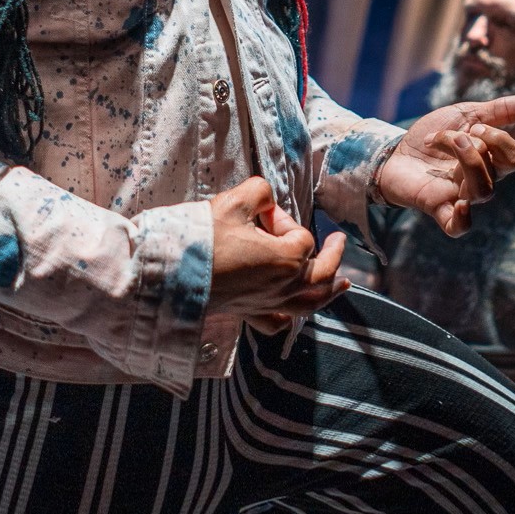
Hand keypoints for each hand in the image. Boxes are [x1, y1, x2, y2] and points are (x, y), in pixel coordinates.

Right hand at [207, 176, 347, 329]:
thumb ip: (259, 191)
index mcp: (286, 259)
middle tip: (339, 239)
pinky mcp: (247, 313)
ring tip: (344, 284)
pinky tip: (292, 314)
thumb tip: (266, 198)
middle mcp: (283, 286)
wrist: (170, 273)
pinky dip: (289, 317)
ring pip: (309, 303)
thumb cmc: (203, 238)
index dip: (283, 220)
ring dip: (329, 292)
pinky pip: (276, 322)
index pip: (301, 236)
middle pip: (321, 273)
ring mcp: (267, 304)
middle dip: (333, 254)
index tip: (261, 214)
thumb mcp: (234, 201)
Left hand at [373, 93, 514, 235]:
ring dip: (466, 158)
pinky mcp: (437, 207)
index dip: (500, 138)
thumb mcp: (467, 115)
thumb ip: (501, 111)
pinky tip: (460, 203)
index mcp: (489, 161)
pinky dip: (463, 219)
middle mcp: (479, 180)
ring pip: (483, 190)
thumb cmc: (432, 137)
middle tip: (461, 133)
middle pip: (503, 170)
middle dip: (483, 143)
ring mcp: (459, 195)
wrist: (392, 151)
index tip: (475, 125)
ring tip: (441, 140)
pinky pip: (458, 227)